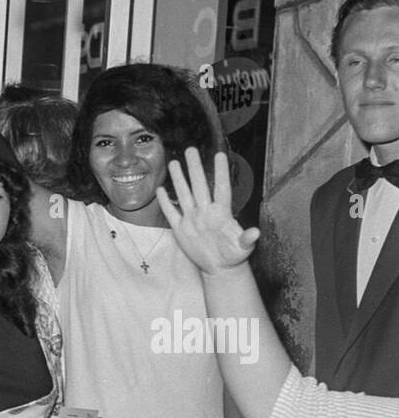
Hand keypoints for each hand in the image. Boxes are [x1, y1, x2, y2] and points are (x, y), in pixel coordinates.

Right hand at [157, 147, 259, 273]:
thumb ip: (247, 239)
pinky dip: (166, 202)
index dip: (221, 172)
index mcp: (221, 213)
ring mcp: (192, 219)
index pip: (221, 188)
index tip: (220, 155)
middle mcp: (205, 212)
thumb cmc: (234, 256)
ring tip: (174, 163)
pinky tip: (161, 190)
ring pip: (185, 195)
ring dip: (179, 179)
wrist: (220, 267)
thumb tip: (256, 233)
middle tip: (191, 150)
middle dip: (195, 168)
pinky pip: (172, 213)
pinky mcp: (181, 230)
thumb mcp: (242, 248)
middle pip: (199, 186)